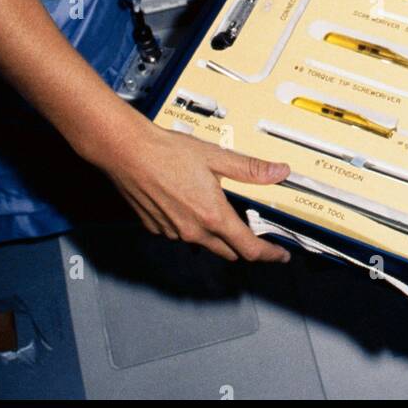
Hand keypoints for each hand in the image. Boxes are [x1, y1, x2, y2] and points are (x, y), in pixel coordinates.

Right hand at [100, 118, 292, 261]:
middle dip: (246, 246)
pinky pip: (181, 235)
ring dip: (217, 235)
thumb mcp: (216, 156)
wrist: (127, 152)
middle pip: (229, 252)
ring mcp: (173, 233)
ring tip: (220, 211)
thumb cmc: (167, 152)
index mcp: (213, 216)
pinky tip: (190, 205)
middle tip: (256, 233)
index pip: (249, 249)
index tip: (280, 255)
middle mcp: (193, 231)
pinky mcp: (156, 229)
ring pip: (204, 243)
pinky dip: (192, 226)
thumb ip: (250, 169)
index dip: (269, 254)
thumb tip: (278, 172)